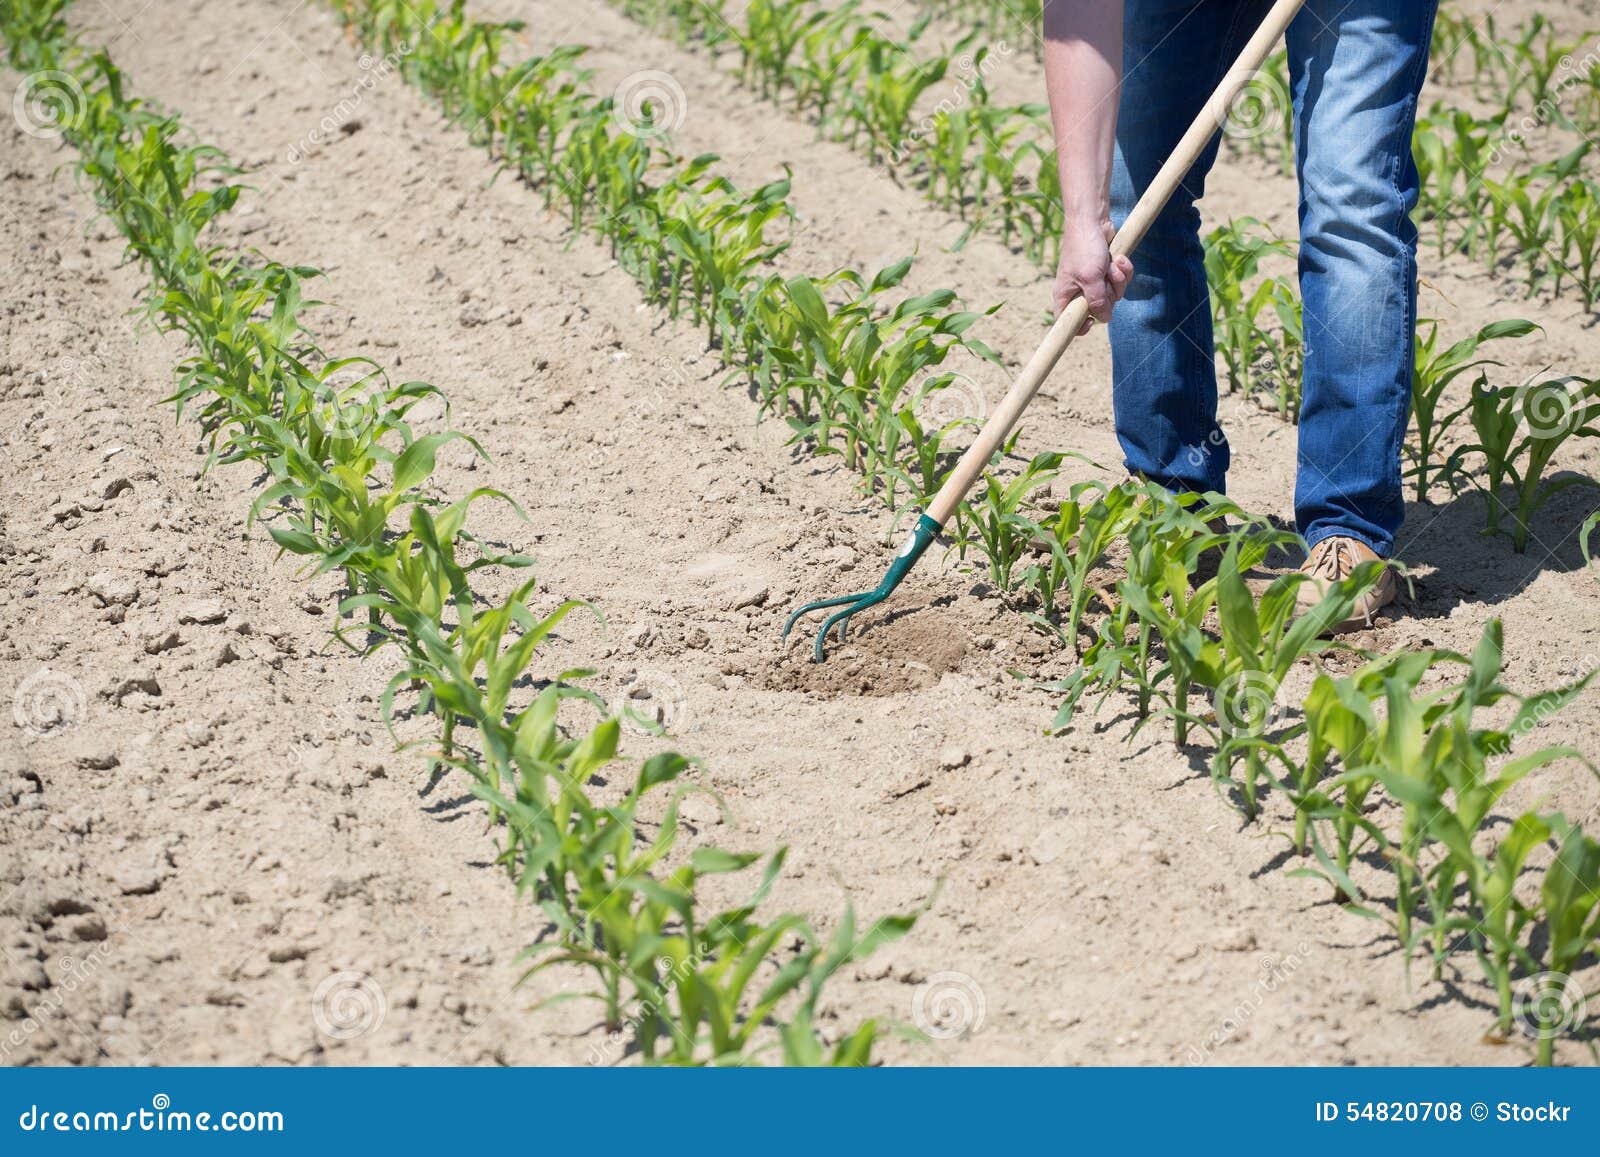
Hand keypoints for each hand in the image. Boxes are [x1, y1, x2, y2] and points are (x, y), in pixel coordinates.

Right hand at [1053, 217, 1132, 333]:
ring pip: (1113, 294)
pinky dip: (1123, 270)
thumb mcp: (1091, 278)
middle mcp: (1078, 290)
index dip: (1078, 326)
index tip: (1091, 322)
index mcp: (1065, 295)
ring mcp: (1093, 281)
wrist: (1092, 220)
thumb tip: (1105, 318)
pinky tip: (1119, 258)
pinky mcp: (1106, 271)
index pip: (1066, 321)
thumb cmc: (1084, 248)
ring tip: (1112, 264)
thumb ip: (1098, 301)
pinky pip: (1120, 280)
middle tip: (1105, 279)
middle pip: (1098, 309)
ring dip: (1118, 279)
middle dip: (1108, 294)